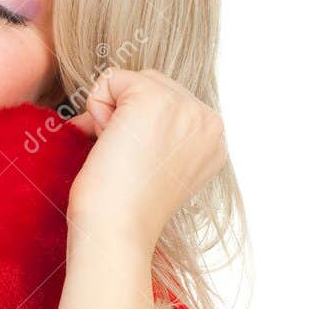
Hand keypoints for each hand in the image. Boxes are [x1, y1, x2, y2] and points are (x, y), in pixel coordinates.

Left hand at [66, 68, 226, 245]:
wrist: (115, 230)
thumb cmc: (124, 208)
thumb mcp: (159, 165)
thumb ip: (161, 134)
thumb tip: (122, 112)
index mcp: (213, 139)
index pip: (169, 101)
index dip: (138, 127)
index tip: (137, 162)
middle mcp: (208, 121)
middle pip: (153, 83)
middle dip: (126, 114)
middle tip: (123, 158)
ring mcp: (185, 107)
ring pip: (132, 80)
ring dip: (111, 112)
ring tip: (118, 152)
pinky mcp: (153, 100)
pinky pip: (110, 78)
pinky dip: (96, 106)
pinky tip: (107, 142)